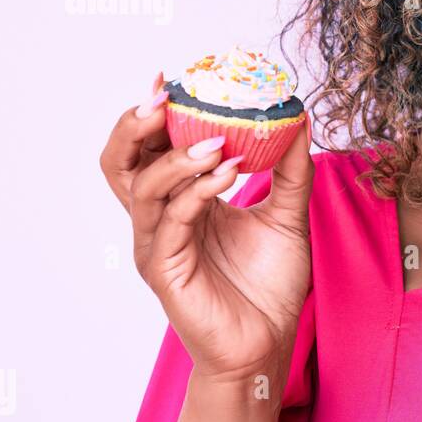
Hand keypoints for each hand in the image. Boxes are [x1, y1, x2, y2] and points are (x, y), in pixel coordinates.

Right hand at [99, 72, 313, 394]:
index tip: (173, 78)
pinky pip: (171, 220)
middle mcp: (161, 218)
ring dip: (176, 157)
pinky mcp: (164, 269)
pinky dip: (197, 191)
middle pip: (121, 162)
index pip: (152, 148)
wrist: (268, 344)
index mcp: (182, 201)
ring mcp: (158, 243)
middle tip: (164, 96)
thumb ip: (290, 171)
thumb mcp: (287, 216)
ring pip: (141, 187)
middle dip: (135, 125)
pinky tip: (228, 174)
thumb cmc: (269, 286)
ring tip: (216, 142)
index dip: (153, 112)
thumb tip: (299, 120)